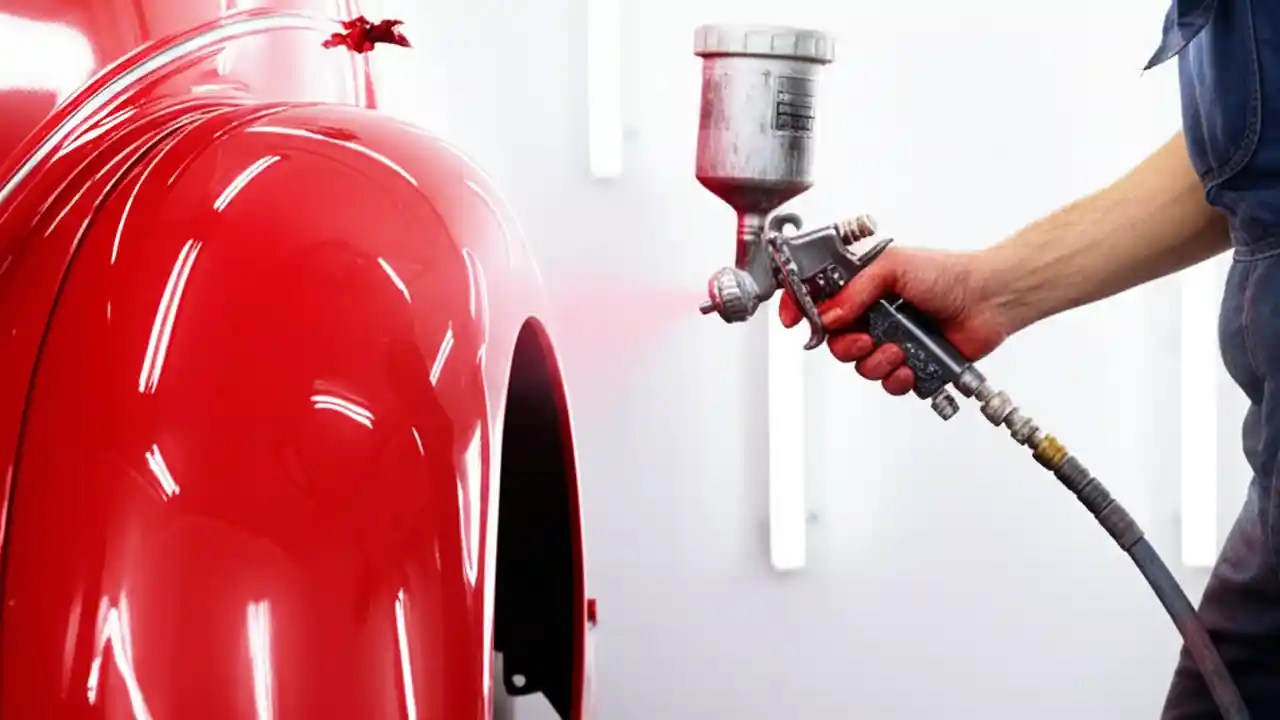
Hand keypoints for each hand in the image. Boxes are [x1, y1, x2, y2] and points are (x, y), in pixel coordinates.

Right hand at [780, 247, 1013, 395]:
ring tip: (897, 349)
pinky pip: (886, 382)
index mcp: (861, 286)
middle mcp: (871, 314)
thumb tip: (827, 314)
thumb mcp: (892, 267)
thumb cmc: (948, 274)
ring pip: (857, 365)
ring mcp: (888, 339)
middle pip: (832, 340)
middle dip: (845, 344)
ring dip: (875, 361)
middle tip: (866, 337)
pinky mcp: (908, 363)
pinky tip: (909, 364)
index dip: (799, 309)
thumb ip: (854, 290)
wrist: (988, 300)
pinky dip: (896, 377)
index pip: (816, 297)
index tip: (794, 320)